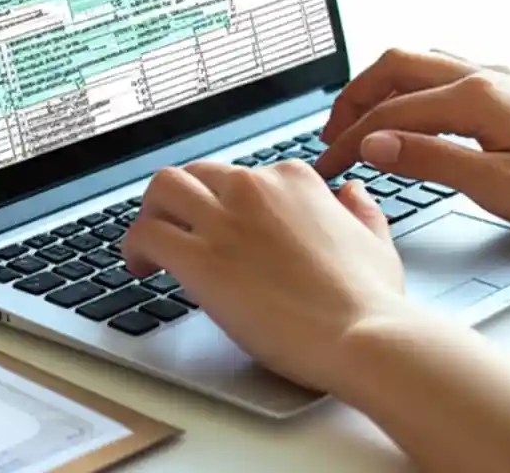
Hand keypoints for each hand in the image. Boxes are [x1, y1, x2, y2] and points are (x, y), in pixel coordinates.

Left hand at [124, 161, 407, 393]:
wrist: (360, 334)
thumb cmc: (369, 300)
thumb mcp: (376, 242)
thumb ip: (361, 212)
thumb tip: (352, 193)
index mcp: (295, 181)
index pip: (243, 176)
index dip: (227, 204)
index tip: (224, 230)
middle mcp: (255, 188)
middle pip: (197, 175)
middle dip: (183, 202)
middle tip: (179, 233)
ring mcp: (225, 219)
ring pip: (162, 189)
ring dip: (151, 214)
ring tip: (151, 246)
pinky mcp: (199, 258)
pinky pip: (144, 234)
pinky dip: (133, 249)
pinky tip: (141, 269)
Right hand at [315, 49, 509, 234]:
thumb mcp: (496, 186)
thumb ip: (430, 159)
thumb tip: (373, 142)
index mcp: (475, 97)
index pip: (390, 113)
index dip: (350, 139)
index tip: (327, 166)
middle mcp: (482, 75)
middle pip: (394, 66)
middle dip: (354, 98)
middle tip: (331, 137)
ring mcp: (496, 77)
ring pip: (417, 62)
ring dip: (380, 86)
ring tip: (358, 121)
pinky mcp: (507, 88)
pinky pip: (441, 70)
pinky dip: (409, 85)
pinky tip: (408, 110)